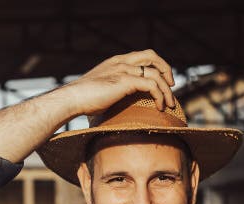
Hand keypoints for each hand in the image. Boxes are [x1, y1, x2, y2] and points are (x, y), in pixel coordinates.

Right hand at [60, 49, 175, 116]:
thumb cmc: (83, 99)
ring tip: (170, 103)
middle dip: (166, 70)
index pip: (143, 55)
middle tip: (171, 86)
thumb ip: (114, 89)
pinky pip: (152, 85)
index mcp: (116, 61)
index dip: (157, 65)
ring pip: (156, 74)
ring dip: (167, 90)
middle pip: (152, 56)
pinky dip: (160, 96)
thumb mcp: (102, 89)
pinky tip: (160, 107)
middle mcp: (121, 62)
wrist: (71, 99)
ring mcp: (123, 70)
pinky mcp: (125, 81)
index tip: (163, 81)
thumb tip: (120, 104)